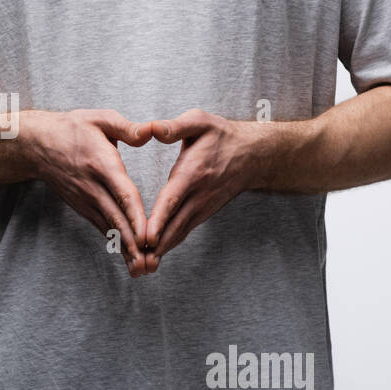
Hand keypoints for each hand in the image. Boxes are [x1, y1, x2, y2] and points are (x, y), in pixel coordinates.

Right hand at [27, 109, 153, 276]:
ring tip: (142, 267)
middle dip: (133, 242)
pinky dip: (115, 242)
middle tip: (150, 263)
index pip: (122, 193)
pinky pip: (101, 226)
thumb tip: (152, 132)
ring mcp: (85, 199)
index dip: (136, 216)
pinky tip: (128, 256)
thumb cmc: (71, 129)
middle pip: (116, 218)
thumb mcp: (100, 119)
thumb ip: (128, 128)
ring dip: (126, 248)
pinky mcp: (82, 207)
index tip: (147, 235)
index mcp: (101, 163)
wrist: (36, 145)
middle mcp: (92, 186)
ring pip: (109, 227)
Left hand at [143, 109, 260, 271]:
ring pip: (179, 232)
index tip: (147, 237)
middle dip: (156, 245)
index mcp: (192, 173)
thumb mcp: (199, 122)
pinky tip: (155, 255)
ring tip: (141, 267)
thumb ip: (174, 127)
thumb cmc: (221, 135)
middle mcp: (198, 195)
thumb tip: (150, 127)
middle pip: (174, 225)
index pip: (173, 200)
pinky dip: (170, 244)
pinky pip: (184, 230)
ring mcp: (202, 207)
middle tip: (138, 264)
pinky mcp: (202, 212)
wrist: (253, 154)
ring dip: (161, 250)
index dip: (159, 219)